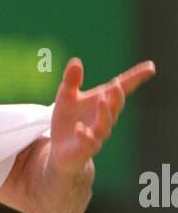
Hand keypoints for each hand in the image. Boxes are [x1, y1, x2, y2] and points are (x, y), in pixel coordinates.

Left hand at [49, 57, 155, 175]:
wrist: (61, 151)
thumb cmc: (67, 121)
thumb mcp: (66, 97)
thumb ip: (71, 81)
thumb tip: (76, 61)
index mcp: (103, 102)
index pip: (122, 89)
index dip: (136, 79)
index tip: (150, 68)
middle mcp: (104, 119)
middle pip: (115, 107)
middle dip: (117, 96)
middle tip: (117, 84)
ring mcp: (96, 135)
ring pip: (105, 125)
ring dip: (105, 112)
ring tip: (102, 100)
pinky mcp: (85, 149)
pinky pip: (88, 143)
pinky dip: (84, 135)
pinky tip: (79, 128)